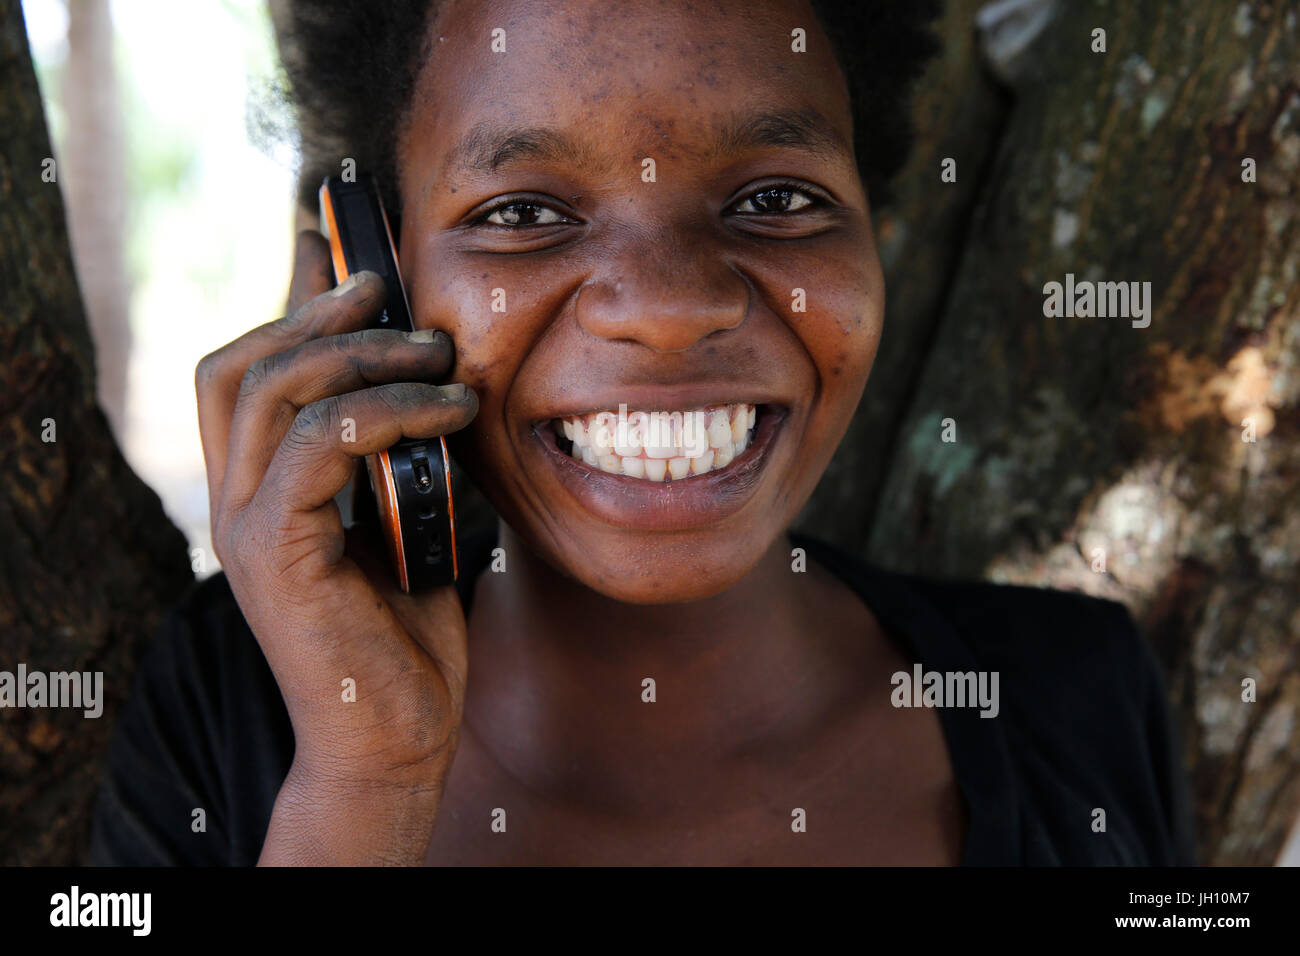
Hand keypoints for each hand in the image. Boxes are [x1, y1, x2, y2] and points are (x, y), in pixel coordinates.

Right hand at [195, 230, 476, 863]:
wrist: (399, 734)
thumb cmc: (411, 629)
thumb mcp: (408, 515)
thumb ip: (397, 453)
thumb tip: (431, 378)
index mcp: (259, 490)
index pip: (243, 372)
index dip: (291, 307)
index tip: (354, 266)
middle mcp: (236, 501)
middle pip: (242, 365)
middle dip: (320, 313)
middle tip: (394, 295)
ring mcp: (245, 527)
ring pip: (276, 390)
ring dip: (366, 355)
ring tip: (442, 358)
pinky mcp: (275, 553)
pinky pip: (319, 444)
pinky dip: (389, 411)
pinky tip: (449, 412)